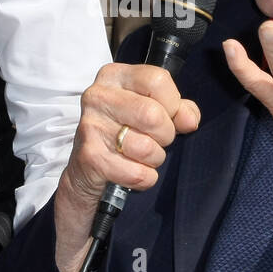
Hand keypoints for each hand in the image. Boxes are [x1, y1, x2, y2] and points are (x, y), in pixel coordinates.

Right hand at [54, 63, 199, 271]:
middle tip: (150, 149)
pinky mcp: (86, 159)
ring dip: (152, 162)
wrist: (83, 195)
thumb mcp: (150, 125)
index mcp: (113, 76)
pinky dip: (141, 180)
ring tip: (136, 164)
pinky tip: (130, 180)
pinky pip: (134, 169)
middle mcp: (95, 94)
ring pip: (148, 142)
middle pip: (157, 114)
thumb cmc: (121, 152)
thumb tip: (189, 116)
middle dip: (164, 141)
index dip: (175, 107)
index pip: (160, 80)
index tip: (171, 122)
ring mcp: (87, 126)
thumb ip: (176, 111)